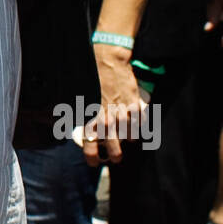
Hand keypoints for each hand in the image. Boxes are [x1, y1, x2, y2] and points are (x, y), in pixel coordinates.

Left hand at [83, 46, 146, 165]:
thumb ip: (83, 117)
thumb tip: (83, 130)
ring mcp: (123, 115)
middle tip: (115, 156)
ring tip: (125, 134)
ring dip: (128, 138)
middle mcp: (108, 121)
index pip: (90, 149)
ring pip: (131, 139)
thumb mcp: (81, 100)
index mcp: (91, 120)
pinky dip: (139, 126)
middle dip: (115, 156)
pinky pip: (141, 125)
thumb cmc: (92, 79)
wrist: (108, 61)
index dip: (92, 160)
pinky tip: (134, 123)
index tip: (94, 162)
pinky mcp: (135, 107)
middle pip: (115, 152)